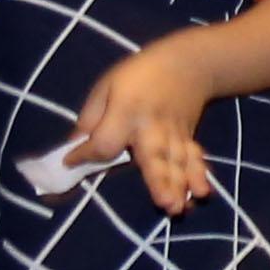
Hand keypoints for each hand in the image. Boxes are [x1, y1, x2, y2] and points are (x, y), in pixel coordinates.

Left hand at [68, 33, 222, 213]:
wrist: (188, 62)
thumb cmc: (140, 74)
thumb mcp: (107, 87)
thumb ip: (91, 118)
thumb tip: (76, 147)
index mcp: (127, 112)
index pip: (104, 143)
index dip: (85, 154)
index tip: (68, 161)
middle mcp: (153, 127)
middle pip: (154, 157)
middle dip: (159, 181)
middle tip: (163, 203)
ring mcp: (174, 134)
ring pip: (177, 162)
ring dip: (180, 185)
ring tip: (178, 207)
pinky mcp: (187, 138)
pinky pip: (193, 158)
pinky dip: (198, 175)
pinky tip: (201, 193)